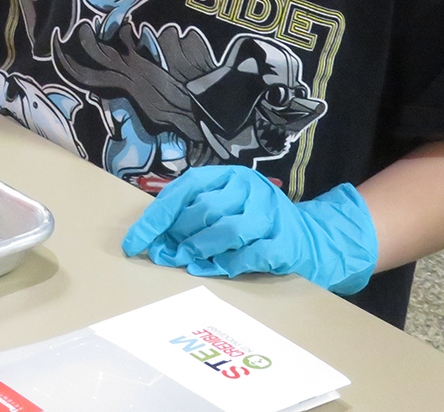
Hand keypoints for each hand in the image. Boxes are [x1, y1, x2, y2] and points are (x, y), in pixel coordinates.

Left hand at [122, 164, 378, 294]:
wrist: (310, 237)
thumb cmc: (253, 223)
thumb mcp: (224, 208)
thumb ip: (191, 219)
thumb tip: (153, 244)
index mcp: (229, 175)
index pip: (184, 189)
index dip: (155, 217)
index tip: (133, 243)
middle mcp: (250, 188)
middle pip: (204, 209)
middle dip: (181, 235)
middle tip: (171, 253)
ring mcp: (270, 213)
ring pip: (227, 230)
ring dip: (202, 250)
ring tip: (191, 261)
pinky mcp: (285, 241)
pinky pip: (250, 254)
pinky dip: (230, 265)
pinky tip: (219, 269)